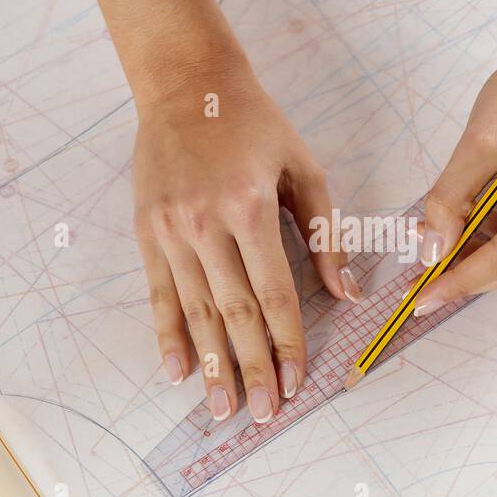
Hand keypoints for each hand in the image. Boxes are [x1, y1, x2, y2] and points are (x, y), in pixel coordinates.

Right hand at [133, 62, 357, 422]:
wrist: (187, 84)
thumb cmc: (254, 124)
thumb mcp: (303, 169)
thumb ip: (325, 235)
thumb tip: (349, 293)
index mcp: (250, 207)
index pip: (273, 293)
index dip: (288, 342)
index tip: (297, 380)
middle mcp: (205, 224)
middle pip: (233, 313)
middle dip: (252, 368)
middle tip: (264, 412)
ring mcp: (170, 230)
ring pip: (195, 312)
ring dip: (211, 365)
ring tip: (223, 407)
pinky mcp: (147, 231)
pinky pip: (159, 294)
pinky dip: (168, 335)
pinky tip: (178, 370)